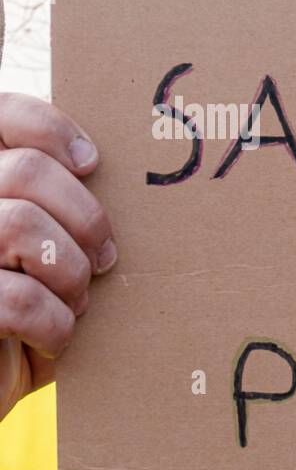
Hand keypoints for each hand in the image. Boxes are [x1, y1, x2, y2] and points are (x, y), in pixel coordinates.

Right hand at [0, 94, 114, 422]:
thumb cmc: (17, 322)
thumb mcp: (37, 257)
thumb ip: (53, 208)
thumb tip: (103, 168)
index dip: (47, 127)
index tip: (91, 163)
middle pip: (25, 170)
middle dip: (84, 218)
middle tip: (104, 260)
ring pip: (20, 226)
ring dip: (69, 272)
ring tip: (75, 305)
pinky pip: (17, 298)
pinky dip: (54, 325)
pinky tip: (54, 341)